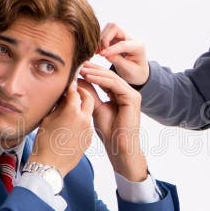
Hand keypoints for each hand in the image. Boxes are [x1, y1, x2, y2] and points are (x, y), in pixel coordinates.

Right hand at [27, 82, 94, 175]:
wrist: (49, 166)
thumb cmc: (44, 144)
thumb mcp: (48, 119)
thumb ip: (59, 105)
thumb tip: (64, 97)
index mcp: (73, 112)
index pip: (75, 91)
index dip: (71, 86)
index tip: (69, 82)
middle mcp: (84, 120)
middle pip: (88, 98)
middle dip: (82, 92)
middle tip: (75, 90)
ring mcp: (89, 130)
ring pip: (89, 112)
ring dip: (82, 107)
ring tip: (71, 108)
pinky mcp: (89, 139)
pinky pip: (88, 125)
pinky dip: (82, 120)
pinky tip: (72, 123)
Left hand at [78, 63, 147, 181]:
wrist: (119, 146)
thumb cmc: (109, 131)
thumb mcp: (95, 108)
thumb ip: (90, 94)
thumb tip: (78, 80)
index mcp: (119, 95)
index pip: (105, 79)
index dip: (92, 73)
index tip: (77, 68)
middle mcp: (127, 92)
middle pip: (109, 76)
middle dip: (93, 69)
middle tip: (78, 63)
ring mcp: (132, 94)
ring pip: (112, 78)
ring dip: (95, 73)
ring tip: (81, 69)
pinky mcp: (133, 98)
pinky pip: (115, 84)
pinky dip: (101, 80)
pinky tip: (88, 77)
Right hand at [98, 22, 149, 86]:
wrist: (138, 71)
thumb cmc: (135, 72)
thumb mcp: (128, 70)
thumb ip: (118, 61)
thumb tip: (104, 53)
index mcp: (138, 46)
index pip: (123, 44)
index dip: (111, 49)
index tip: (101, 55)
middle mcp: (131, 37)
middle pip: (115, 27)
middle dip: (104, 38)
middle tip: (100, 52)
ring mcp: (123, 35)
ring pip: (108, 28)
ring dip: (101, 39)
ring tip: (98, 52)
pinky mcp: (116, 37)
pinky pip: (105, 33)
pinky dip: (100, 40)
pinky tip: (99, 50)